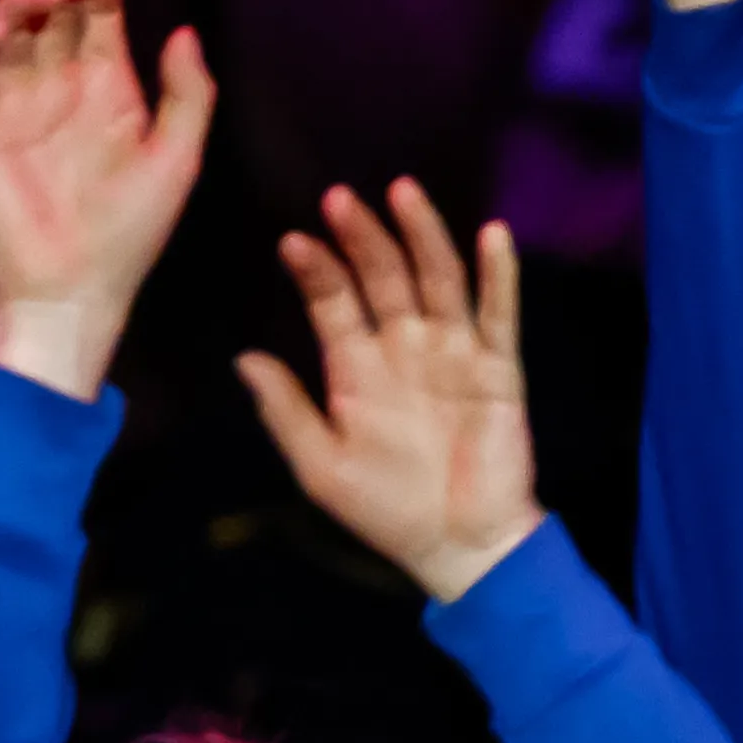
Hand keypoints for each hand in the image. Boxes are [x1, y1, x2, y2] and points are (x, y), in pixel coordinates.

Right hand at [0, 0, 217, 400]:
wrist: (74, 291)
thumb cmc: (130, 233)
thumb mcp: (177, 162)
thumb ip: (189, 96)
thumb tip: (184, 29)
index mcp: (106, 86)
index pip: (100, 13)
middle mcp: (57, 84)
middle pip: (54, 7)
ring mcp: (13, 101)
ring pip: (8, 27)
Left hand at [237, 180, 535, 602]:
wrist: (458, 549)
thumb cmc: (387, 510)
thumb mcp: (322, 467)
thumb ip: (286, 412)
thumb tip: (244, 358)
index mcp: (357, 367)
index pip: (333, 303)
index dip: (316, 271)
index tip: (293, 242)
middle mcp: (404, 347)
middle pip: (382, 277)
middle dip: (362, 238)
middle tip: (339, 198)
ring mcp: (453, 353)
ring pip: (437, 280)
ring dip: (422, 235)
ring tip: (402, 193)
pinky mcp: (497, 368)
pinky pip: (498, 314)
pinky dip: (499, 274)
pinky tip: (493, 233)